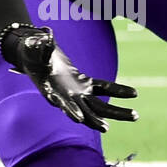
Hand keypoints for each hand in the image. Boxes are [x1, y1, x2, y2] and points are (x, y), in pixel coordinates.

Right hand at [0, 23, 136, 132]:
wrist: (34, 55)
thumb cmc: (31, 53)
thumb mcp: (34, 48)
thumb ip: (42, 46)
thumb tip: (47, 37)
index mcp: (52, 91)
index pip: (62, 103)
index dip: (70, 110)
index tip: (78, 120)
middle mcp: (66, 97)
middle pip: (84, 112)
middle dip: (96, 121)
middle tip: (107, 129)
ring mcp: (77, 92)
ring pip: (99, 106)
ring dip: (116, 112)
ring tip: (135, 116)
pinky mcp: (84, 84)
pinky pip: (104, 88)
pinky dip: (118, 90)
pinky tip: (134, 93)